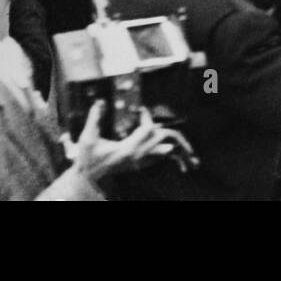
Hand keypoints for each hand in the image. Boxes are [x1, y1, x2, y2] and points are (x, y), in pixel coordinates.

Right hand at [67, 102, 194, 183]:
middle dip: (180, 140)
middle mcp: (139, 156)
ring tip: (194, 162)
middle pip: (166, 142)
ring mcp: (141, 161)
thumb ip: (94, 119)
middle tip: (188, 141)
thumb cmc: (87, 160)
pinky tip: (178, 159)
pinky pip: (160, 159)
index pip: (148, 130)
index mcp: (128, 149)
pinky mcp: (140, 165)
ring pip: (167, 154)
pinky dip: (171, 157)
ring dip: (180, 152)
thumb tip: (100, 102)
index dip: (146, 116)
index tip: (141, 109)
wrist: (88, 179)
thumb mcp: (87, 139)